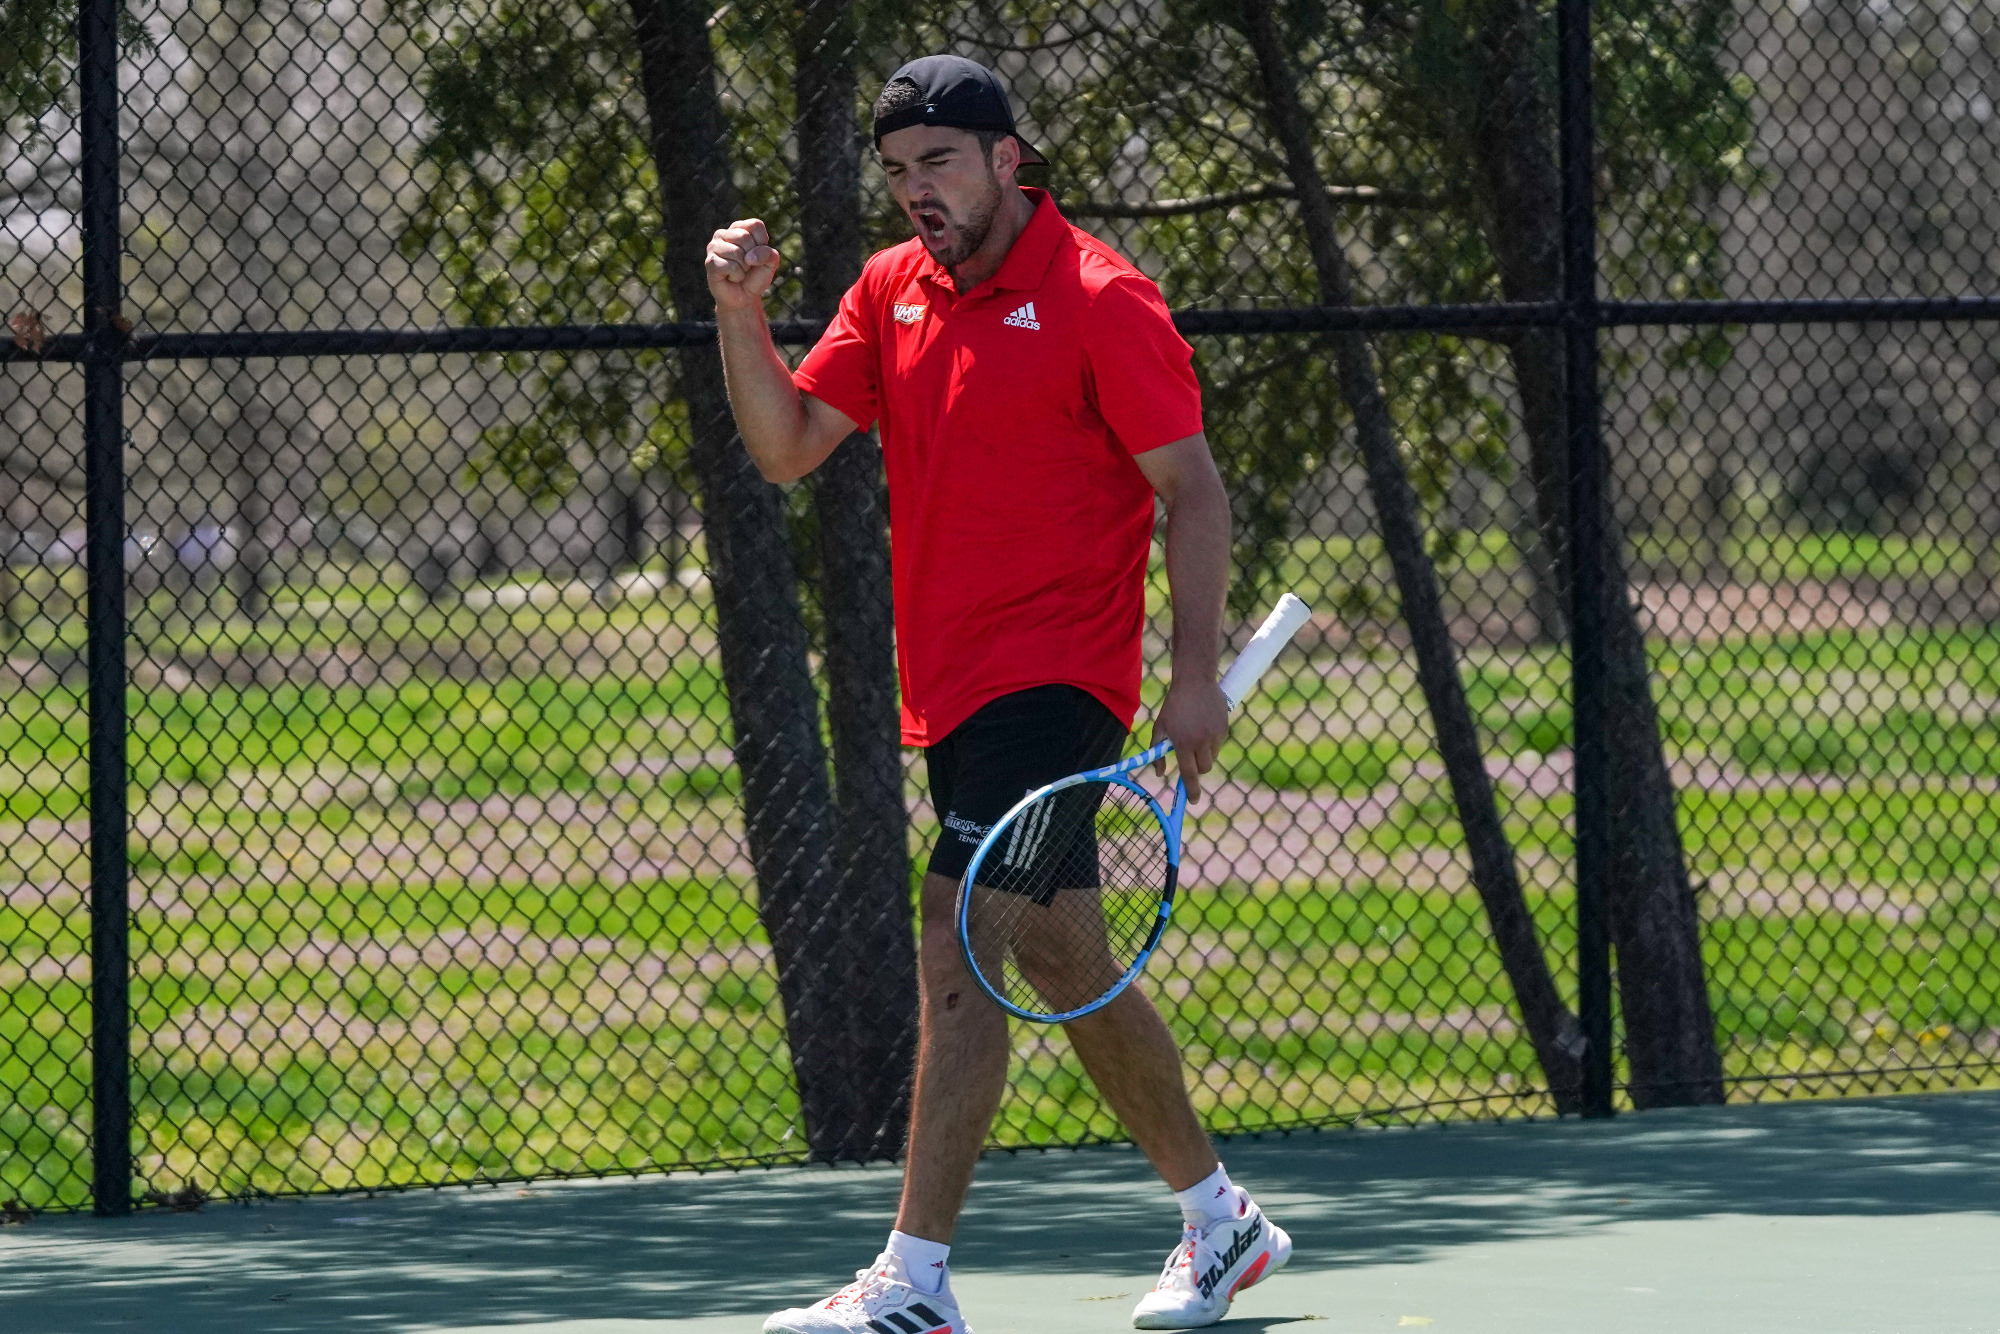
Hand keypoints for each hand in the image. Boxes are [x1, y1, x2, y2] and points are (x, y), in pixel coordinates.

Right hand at [705, 218, 781, 312]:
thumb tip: (749, 257)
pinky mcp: (710, 262)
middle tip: (746, 266)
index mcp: (738, 228)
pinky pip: (731, 266)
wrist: (744, 298)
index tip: (757, 255)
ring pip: (737, 252)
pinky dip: (737, 275)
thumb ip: (768, 253)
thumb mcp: (770, 263)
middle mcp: (723, 234)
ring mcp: (713, 247)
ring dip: (744, 268)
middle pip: (745, 237)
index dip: (762, 243)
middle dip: (752, 257)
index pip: (755, 225)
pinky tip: (731, 277)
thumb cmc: (755, 277)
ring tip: (738, 272)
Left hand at [1149, 678, 1229, 803]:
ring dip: (1204, 753)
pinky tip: (1204, 724)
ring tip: (1195, 733)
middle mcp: (1201, 741)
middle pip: (1203, 769)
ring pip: (1212, 756)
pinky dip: (1212, 741)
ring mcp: (1215, 734)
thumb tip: (1159, 773)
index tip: (1193, 801)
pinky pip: (1219, 743)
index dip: (1191, 790)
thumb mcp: (1160, 727)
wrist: (1195, 681)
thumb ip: (1157, 752)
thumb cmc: (1174, 705)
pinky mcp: (1224, 727)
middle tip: (1189, 756)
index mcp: (1183, 743)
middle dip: (1197, 768)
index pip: (1189, 774)